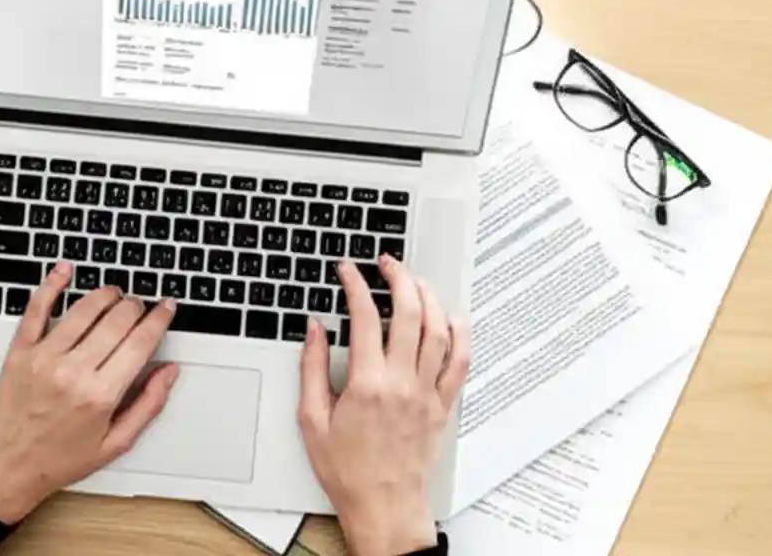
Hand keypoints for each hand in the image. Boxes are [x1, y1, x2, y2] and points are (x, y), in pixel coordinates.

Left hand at [0, 263, 178, 523]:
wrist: (10, 466)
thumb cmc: (60, 458)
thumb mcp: (116, 442)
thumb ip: (148, 404)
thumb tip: (168, 371)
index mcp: (101, 395)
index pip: (140, 341)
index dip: (159, 318)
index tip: (166, 308)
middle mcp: (73, 372)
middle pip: (116, 319)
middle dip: (136, 306)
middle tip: (141, 306)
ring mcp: (44, 358)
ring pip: (83, 309)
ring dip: (106, 294)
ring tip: (114, 294)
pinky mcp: (20, 352)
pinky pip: (36, 309)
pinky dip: (51, 285)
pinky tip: (64, 271)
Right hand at [298, 256, 469, 555]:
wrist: (384, 506)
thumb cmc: (348, 471)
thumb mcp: (312, 420)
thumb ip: (311, 369)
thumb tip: (314, 330)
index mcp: (366, 384)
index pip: (364, 317)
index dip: (355, 285)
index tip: (348, 271)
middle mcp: (401, 383)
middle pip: (409, 312)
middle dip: (398, 277)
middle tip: (387, 264)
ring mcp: (427, 393)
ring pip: (438, 330)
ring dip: (429, 297)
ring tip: (415, 281)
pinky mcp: (442, 405)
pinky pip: (460, 361)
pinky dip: (459, 334)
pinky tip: (452, 318)